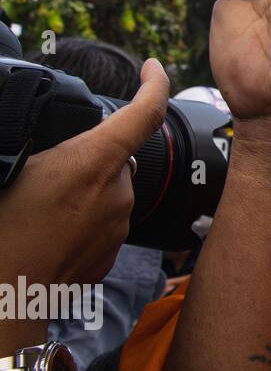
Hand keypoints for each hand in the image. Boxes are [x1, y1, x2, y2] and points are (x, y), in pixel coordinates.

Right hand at [0, 60, 168, 289]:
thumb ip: (27, 144)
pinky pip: (102, 221)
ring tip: (36, 204)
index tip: (152, 67)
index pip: (144, 113)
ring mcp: (117, 226)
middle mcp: (116, 192)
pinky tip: (45, 229)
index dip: (154, 83)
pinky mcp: (110, 254)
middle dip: (87, 153)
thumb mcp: (7, 170)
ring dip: (81, 187)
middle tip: (44, 166)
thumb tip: (50, 147)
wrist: (1, 303)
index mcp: (91, 164)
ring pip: (107, 189)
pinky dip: (80, 217)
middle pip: (115, 154)